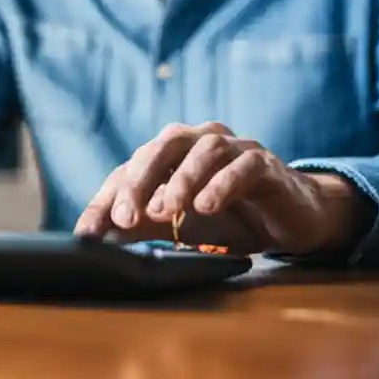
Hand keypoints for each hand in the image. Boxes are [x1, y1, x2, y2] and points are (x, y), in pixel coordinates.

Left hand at [74, 122, 371, 255]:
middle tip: (126, 216)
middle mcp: (199, 141)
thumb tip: (98, 237)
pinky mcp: (265, 164)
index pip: (131, 168)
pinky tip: (207, 207)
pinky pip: (243, 166)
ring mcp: (234, 148)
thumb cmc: (229, 216)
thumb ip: (141, 225)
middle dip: (140, 181)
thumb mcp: (179, 225)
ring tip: (168, 211)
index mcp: (172, 153)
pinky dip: (223, 184)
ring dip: (182, 180)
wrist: (291, 218)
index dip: (107, 199)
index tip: (88, 233)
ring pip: (205, 150)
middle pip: (164, 145)